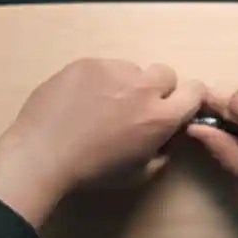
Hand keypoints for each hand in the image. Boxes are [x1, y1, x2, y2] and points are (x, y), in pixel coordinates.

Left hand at [0, 59, 204, 227]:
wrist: (42, 155)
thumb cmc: (92, 172)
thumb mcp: (139, 174)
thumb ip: (163, 151)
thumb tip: (169, 136)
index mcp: (160, 117)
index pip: (194, 91)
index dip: (187, 99)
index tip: (175, 108)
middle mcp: (143, 87)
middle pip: (166, 74)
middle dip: (157, 89)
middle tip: (135, 108)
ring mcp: (113, 70)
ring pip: (132, 69)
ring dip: (126, 84)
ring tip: (101, 106)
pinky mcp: (87, 63)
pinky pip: (104, 67)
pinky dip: (99, 81)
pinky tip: (80, 100)